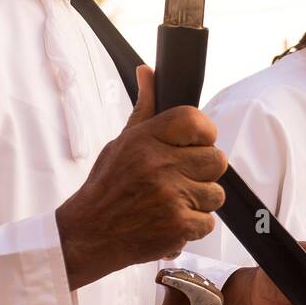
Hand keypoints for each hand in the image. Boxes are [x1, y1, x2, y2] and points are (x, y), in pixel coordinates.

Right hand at [57, 66, 225, 290]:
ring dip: (200, 201)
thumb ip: (145, 108)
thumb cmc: (108, 185)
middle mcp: (160, 165)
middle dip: (204, 171)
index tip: (197, 144)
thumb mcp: (122, 142)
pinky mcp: (177, 226)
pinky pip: (209, 222)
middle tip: (182, 178)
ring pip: (216, 194)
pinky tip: (170, 221)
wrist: (88, 234)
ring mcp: (170, 197)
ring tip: (173, 202)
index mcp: (146, 140)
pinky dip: (193, 226)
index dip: (205, 133)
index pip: (196, 120)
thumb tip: (148, 71)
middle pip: (217, 159)